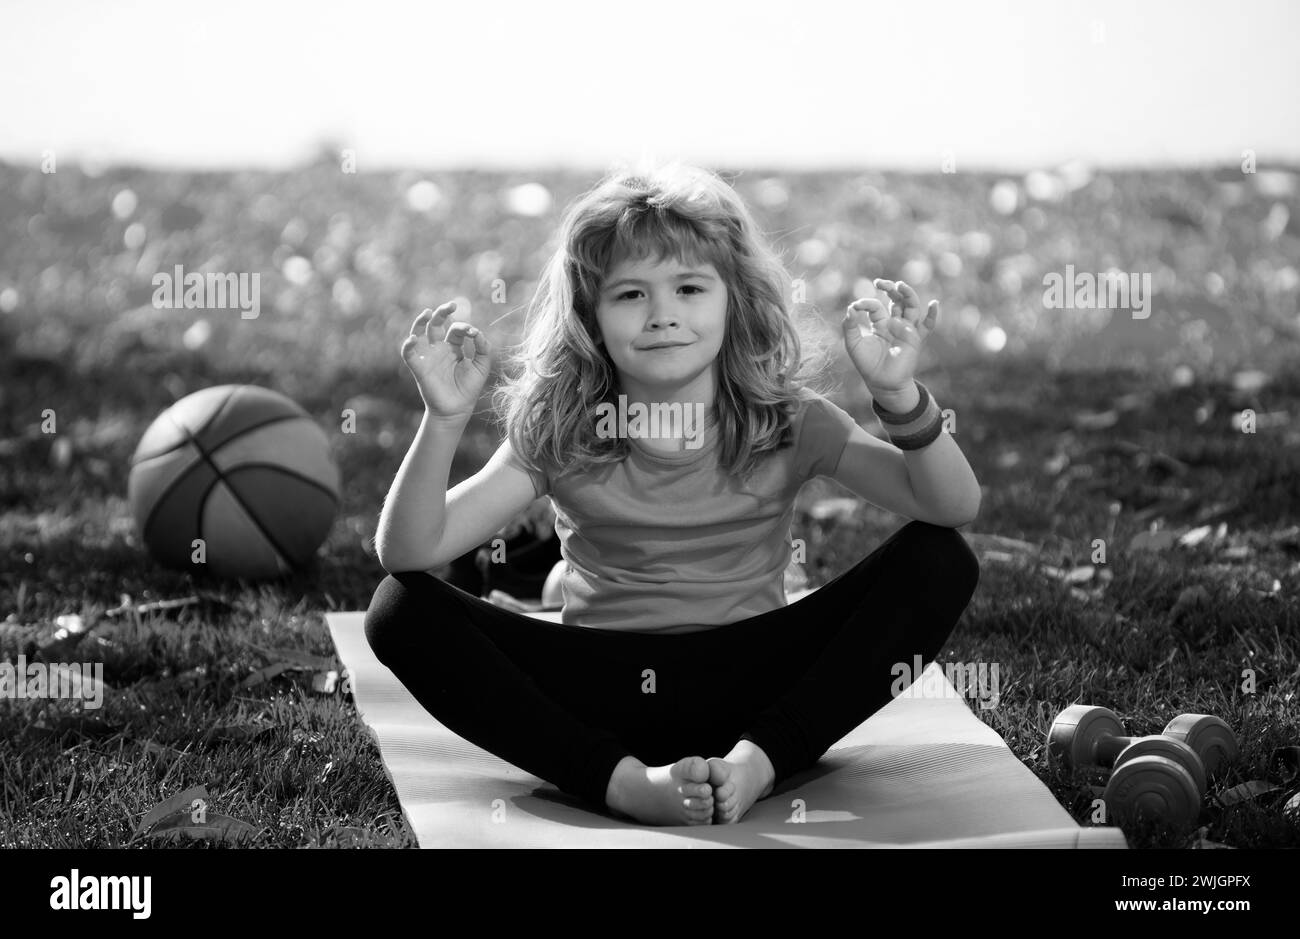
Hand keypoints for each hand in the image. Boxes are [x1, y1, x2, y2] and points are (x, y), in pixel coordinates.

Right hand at [401, 302, 490, 419]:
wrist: (458, 409)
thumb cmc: (469, 389)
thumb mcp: (482, 366)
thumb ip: (483, 348)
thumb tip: (478, 332)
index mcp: (454, 347)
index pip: (456, 330)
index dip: (464, 328)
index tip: (473, 333)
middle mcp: (439, 349)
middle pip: (436, 325)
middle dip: (442, 313)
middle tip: (451, 305)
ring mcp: (428, 356)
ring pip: (419, 333)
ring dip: (421, 321)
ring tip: (428, 312)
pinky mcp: (419, 367)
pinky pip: (408, 353)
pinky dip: (408, 345)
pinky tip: (413, 338)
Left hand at [841, 279, 938, 393]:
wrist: (882, 382)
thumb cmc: (867, 364)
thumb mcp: (853, 344)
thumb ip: (849, 326)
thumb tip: (850, 308)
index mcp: (880, 322)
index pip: (875, 306)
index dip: (866, 303)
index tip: (856, 306)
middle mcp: (895, 323)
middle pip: (897, 300)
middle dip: (890, 288)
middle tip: (880, 282)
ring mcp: (906, 329)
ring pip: (911, 307)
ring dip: (908, 294)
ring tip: (900, 285)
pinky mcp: (915, 339)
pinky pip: (927, 326)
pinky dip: (933, 315)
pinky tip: (934, 303)